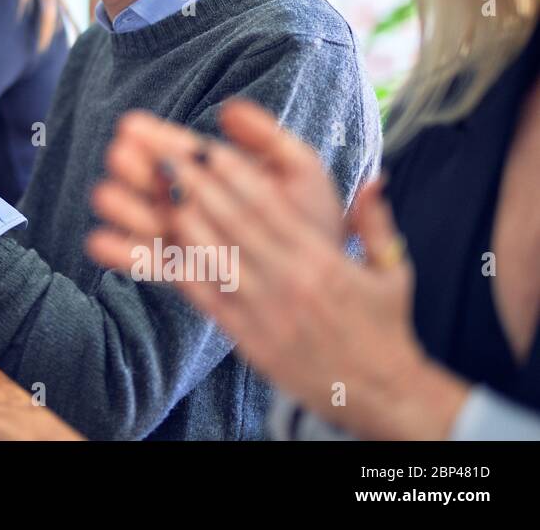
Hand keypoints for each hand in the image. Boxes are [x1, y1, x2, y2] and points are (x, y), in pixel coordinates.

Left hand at [87, 100, 468, 439]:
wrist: (382, 394)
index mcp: (322, 260)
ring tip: (148, 192)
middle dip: (196, 187)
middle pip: (233, 223)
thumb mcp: (393, 272)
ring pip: (213, 256)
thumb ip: (375, 224)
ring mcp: (265, 311)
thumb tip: (374, 178)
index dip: (233, 174)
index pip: (269, 207)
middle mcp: (290, 281)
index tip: (204, 147)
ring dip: (178, 221)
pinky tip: (148, 248)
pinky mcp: (247, 338)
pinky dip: (174, 270)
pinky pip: (204, 297)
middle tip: (161, 155)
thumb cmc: (384, 329)